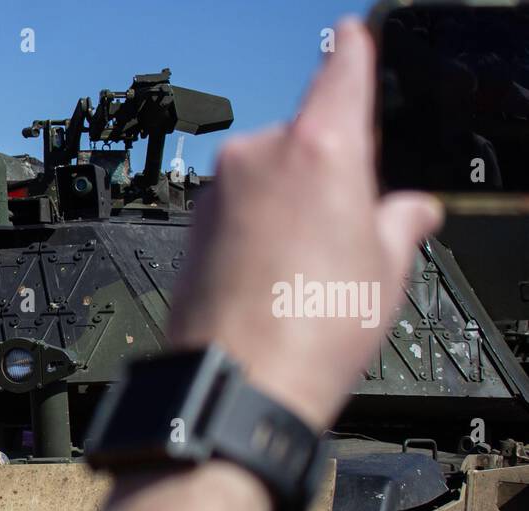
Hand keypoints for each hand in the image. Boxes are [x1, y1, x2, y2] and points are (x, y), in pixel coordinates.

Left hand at [166, 18, 442, 429]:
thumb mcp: (386, 272)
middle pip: (304, 137)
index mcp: (322, 148)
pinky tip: (271, 279)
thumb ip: (399, 223)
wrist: (236, 383)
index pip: (342, 67)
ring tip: (306, 271)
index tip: (354, 38)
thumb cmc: (312, 331)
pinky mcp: (191, 227)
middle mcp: (260, 156)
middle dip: (327, 170)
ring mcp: (217, 192)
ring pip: (267, 177)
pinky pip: (236, 211)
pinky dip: (254, 229)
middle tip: (347, 229)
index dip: (354, 52)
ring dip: (287, 204)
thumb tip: (408, 211)